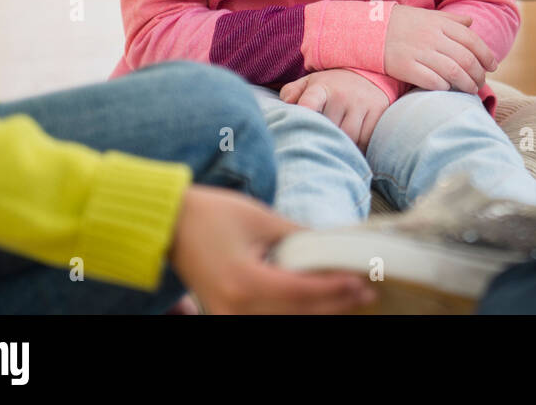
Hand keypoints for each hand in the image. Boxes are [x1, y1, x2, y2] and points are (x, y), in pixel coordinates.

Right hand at [168, 185, 374, 313]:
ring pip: (285, 322)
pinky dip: (295, 312)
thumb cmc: (212, 214)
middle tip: (365, 293)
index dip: (334, 290)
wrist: (170, 224)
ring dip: (319, 311)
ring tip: (348, 299)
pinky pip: (267, 319)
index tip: (361, 282)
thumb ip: (299, 237)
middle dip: (335, 305)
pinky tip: (317, 303)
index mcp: (244, 281)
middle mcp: (235, 307)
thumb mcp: (263, 219)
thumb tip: (333, 248)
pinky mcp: (224, 315)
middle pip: (298, 315)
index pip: (301, 293)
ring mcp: (227, 315)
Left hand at [279, 69, 389, 151]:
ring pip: (350, 137)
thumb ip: (292, 93)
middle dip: (325, 138)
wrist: (368, 71)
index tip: (302, 118)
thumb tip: (286, 105)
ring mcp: (362, 103)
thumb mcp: (310, 83)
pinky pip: (367, 138)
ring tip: (338, 142)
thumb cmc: (332, 85)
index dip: (305, 110)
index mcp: (321, 88)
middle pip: (330, 129)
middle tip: (322, 141)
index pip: (311, 100)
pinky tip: (355, 142)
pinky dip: (360, 145)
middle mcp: (343, 95)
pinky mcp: (379, 110)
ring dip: (344, 144)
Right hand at [383, 4, 497, 93]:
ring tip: (471, 90)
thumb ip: (451, 20)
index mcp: (440, 24)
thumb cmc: (401, 23)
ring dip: (467, 84)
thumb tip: (472, 23)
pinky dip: (444, 87)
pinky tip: (448, 89)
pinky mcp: (405, 67)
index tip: (492, 66)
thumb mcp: (427, 15)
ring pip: (453, 72)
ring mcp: (419, 53)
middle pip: (466, 59)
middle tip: (482, 82)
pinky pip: (432, 81)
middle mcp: (432, 38)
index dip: (486, 55)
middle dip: (479, 74)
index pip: (472, 41)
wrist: (369, 29)